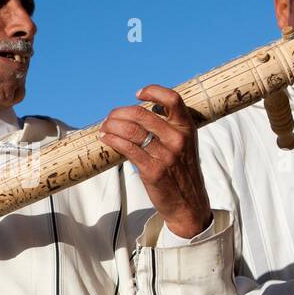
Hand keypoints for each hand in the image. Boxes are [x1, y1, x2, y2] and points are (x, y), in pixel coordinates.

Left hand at [99, 85, 211, 238]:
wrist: (189, 203)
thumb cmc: (181, 171)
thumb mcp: (184, 144)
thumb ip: (167, 127)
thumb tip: (136, 113)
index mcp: (186, 128)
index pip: (173, 99)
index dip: (153, 91)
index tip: (137, 94)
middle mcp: (177, 138)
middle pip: (141, 114)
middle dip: (120, 113)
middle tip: (110, 117)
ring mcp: (165, 155)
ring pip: (131, 130)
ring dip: (112, 126)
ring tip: (104, 127)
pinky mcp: (152, 170)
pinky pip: (127, 148)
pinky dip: (112, 140)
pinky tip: (105, 138)